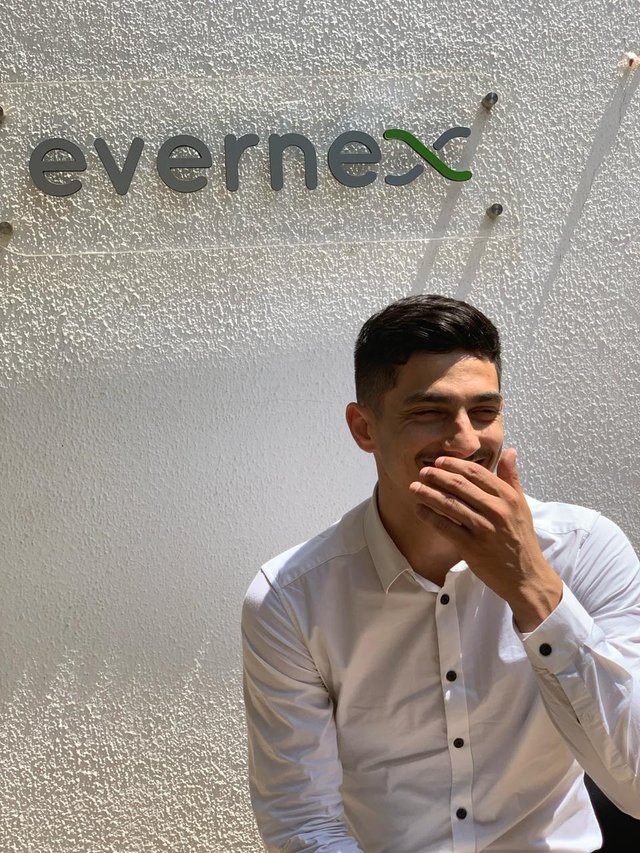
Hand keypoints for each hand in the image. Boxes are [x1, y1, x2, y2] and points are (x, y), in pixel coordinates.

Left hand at [409, 448, 562, 630]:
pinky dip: (430, 516)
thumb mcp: (522, 505)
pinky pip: (446, 527)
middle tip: (422, 472)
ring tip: (414, 487)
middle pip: (460, 486)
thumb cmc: (521, 538)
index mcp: (507, 497)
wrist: (527, 576)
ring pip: (450, 505)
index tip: (439, 461)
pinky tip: (420, 509)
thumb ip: (512, 478)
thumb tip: (510, 451)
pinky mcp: (472, 547)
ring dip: (428, 494)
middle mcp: (496, 510)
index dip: (455, 464)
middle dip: (437, 476)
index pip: (476, 473)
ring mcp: (483, 529)